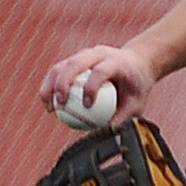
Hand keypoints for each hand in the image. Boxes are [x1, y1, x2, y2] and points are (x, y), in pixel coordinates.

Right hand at [37, 45, 155, 124]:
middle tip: (60, 105)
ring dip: (51, 85)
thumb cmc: (137, 86)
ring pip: (62, 65)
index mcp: (116, 62)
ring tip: (49, 107)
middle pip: (75, 63)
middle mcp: (99, 54)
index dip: (91, 86)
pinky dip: (51, 85)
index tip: (87, 105)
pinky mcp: (76, 59)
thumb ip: (125, 117)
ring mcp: (85, 54)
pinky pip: (59, 70)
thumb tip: (110, 132)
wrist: (136, 62)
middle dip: (63, 83)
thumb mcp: (137, 103)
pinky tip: (49, 104)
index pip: (100, 71)